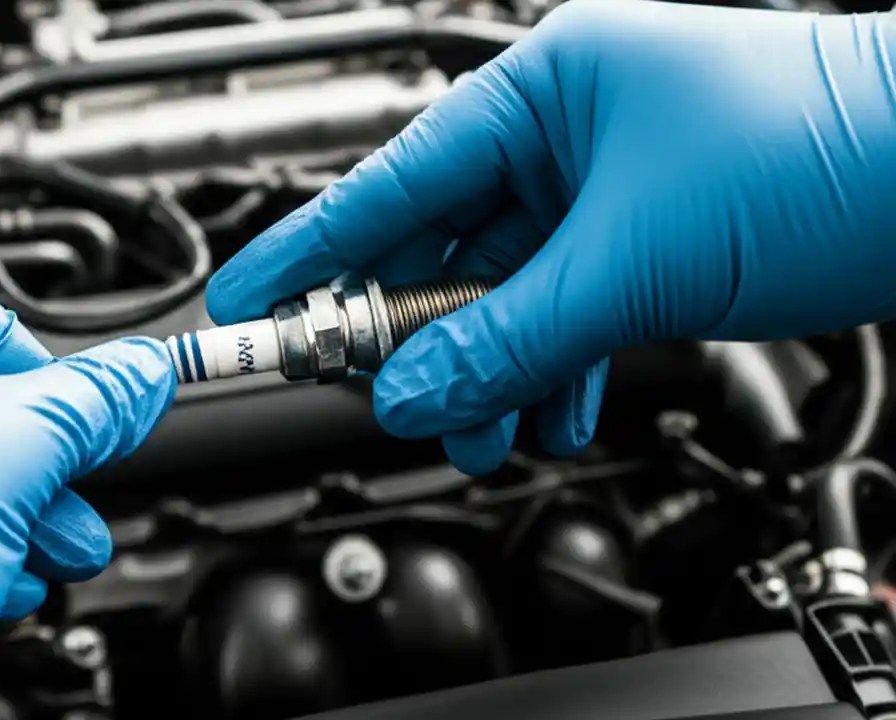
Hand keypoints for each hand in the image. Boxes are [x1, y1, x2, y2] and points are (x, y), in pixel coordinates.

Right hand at [208, 0, 895, 472]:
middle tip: (380, 393)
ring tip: (482, 427)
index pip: (391, 179)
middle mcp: (567, 131)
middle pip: (443, 248)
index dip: (311, 248)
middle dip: (415, 335)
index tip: (251, 297)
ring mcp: (607, 186)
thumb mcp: (632, 263)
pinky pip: (564, 310)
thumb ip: (505, 338)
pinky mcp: (646, 238)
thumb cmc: (826, 150)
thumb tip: (413, 390)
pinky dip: (551, 365)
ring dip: (488, 366)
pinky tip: (554, 408)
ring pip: (505, 292)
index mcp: (544, 89)